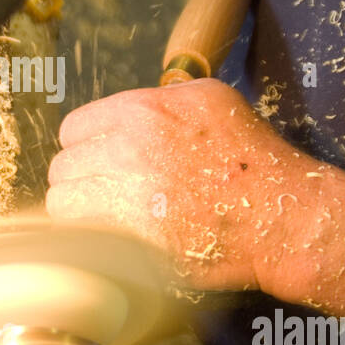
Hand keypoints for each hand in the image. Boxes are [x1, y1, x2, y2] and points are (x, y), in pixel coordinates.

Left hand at [47, 79, 311, 292]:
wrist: (282, 215)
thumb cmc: (252, 158)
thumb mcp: (209, 99)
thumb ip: (158, 101)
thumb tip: (123, 114)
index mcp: (141, 112)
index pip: (73, 129)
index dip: (87, 146)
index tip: (101, 160)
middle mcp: (126, 153)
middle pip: (63, 168)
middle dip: (83, 180)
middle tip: (109, 193)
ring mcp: (127, 202)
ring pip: (63, 206)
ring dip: (81, 214)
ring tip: (109, 219)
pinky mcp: (132, 245)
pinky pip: (83, 242)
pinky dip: (92, 244)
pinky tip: (117, 242)